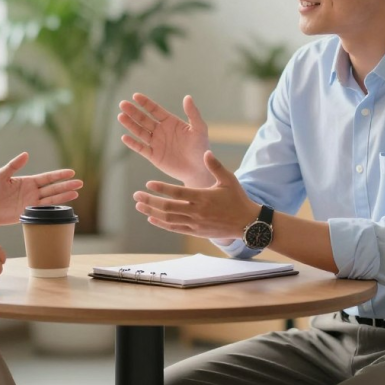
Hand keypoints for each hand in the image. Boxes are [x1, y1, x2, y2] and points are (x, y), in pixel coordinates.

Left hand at [0, 152, 81, 227]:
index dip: (59, 175)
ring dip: (64, 196)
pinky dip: (54, 207)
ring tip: (77, 192)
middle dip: (66, 185)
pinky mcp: (29, 213)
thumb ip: (13, 166)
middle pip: (53, 188)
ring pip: (52, 199)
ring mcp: (32, 203)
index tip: (71, 172)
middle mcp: (32, 192)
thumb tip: (26, 154)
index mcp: (28, 181)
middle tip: (80, 183)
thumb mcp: (0, 175)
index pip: (47, 177)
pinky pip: (44, 210)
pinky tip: (64, 204)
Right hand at [118, 93, 212, 186]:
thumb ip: (193, 113)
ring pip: (140, 132)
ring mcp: (156, 143)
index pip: (154, 110)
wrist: (199, 169)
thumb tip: (187, 97)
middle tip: (122, 104)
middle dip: (133, 112)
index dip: (145, 103)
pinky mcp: (153, 156)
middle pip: (144, 119)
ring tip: (120, 116)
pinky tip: (124, 137)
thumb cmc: (201, 148)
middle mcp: (161, 131)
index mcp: (170, 122)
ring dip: (130, 124)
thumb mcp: (199, 129)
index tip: (135, 96)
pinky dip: (132, 143)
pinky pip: (141, 148)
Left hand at [132, 150, 259, 238]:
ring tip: (139, 205)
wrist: (248, 223)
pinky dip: (162, 224)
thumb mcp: (229, 180)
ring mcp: (195, 223)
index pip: (177, 193)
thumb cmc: (238, 199)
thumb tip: (206, 152)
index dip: (161, 188)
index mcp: (203, 197)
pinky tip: (151, 218)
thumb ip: (215, 166)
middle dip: (150, 201)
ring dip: (151, 212)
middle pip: (167, 208)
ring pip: (168, 219)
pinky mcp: (196, 232)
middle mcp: (196, 212)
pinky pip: (175, 228)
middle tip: (136, 195)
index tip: (148, 183)